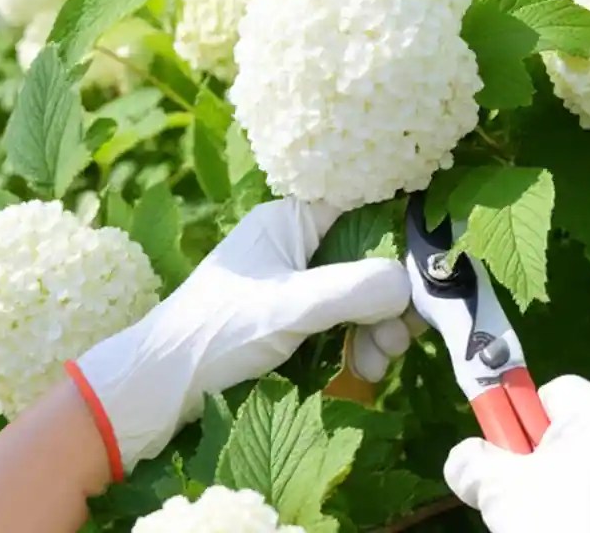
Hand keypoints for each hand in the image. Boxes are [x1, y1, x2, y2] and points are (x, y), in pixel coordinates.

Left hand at [72, 199, 414, 475]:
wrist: (159, 386)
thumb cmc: (216, 333)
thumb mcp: (290, 308)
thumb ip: (354, 289)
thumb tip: (410, 284)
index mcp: (290, 219)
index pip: (363, 202)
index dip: (401, 229)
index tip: (430, 266)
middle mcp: (295, 242)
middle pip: (370, 255)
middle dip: (392, 297)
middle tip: (399, 337)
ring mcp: (295, 280)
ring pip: (362, 292)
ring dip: (379, 326)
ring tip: (376, 364)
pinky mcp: (293, 316)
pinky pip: (344, 318)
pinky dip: (359, 341)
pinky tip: (362, 369)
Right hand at [445, 376, 589, 532]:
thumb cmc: (564, 527)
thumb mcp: (502, 493)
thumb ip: (475, 464)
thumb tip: (464, 459)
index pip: (554, 392)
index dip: (523, 421)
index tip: (507, 457)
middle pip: (581, 440)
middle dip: (549, 468)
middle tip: (527, 505)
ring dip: (582, 499)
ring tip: (563, 531)